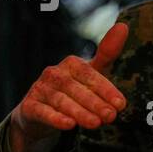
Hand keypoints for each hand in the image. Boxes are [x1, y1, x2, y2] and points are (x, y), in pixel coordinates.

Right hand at [7, 23, 129, 151]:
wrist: (40, 113)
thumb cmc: (72, 92)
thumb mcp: (91, 75)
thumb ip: (107, 54)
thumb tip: (123, 25)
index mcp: (71, 63)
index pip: (89, 74)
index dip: (106, 89)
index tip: (121, 104)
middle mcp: (53, 73)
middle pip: (75, 88)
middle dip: (95, 102)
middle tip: (110, 116)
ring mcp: (39, 89)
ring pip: (60, 101)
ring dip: (79, 112)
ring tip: (95, 124)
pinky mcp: (29, 107)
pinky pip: (42, 112)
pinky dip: (55, 118)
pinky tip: (69, 125)